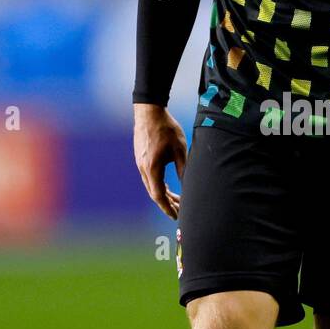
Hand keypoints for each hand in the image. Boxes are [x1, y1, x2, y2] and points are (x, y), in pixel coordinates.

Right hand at [133, 103, 186, 218]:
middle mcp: (143, 168)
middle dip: (167, 204)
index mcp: (152, 168)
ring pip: (151, 186)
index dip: (168, 208)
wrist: (149, 112)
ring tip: (177, 200)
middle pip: (154, 193)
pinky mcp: (141, 158)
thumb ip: (183, 169)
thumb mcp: (180, 149)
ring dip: (163, 194)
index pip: (158, 196)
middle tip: (180, 211)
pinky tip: (168, 186)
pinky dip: (158, 185)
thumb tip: (189, 186)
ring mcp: (140, 163)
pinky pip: (149, 177)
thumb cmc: (166, 129)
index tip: (176, 216)